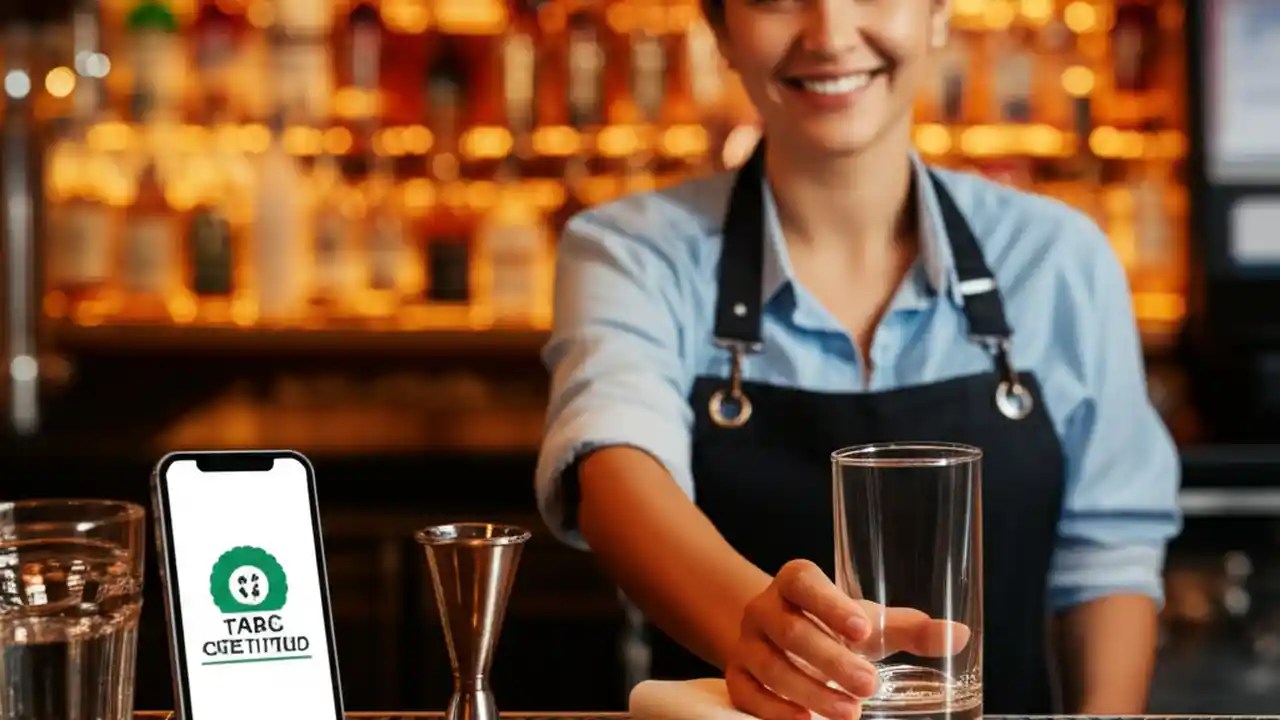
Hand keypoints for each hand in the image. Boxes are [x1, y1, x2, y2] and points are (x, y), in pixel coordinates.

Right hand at [725, 559, 971, 719]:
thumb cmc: (831, 625)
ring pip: (769, 666)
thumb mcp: (867, 621)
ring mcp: (747, 642)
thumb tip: (958, 636)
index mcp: (796, 582)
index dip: (830, 605)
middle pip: (791, 631)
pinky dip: (773, 710)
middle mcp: (765, 608)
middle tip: (868, 685)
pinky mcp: (736, 674)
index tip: (864, 630)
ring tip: (850, 714)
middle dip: (830, 660)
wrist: (776, 636)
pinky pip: (747, 692)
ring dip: (809, 692)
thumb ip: (910, 629)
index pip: (804, 583)